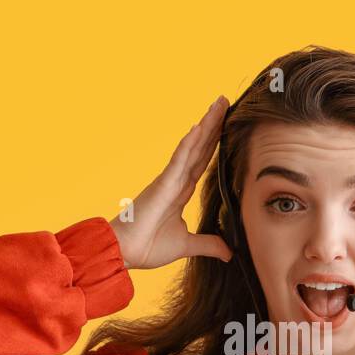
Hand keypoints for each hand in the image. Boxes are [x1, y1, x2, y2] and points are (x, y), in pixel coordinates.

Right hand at [109, 96, 234, 269]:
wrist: (125, 253)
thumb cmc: (148, 246)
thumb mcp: (187, 245)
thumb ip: (208, 243)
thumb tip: (229, 252)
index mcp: (181, 191)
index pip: (202, 161)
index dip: (215, 143)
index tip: (228, 125)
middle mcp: (176, 180)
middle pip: (200, 147)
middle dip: (213, 125)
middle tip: (226, 102)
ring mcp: (168, 180)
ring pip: (191, 147)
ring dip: (205, 126)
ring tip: (218, 105)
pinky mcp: (161, 185)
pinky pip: (177, 160)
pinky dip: (188, 144)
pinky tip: (198, 128)